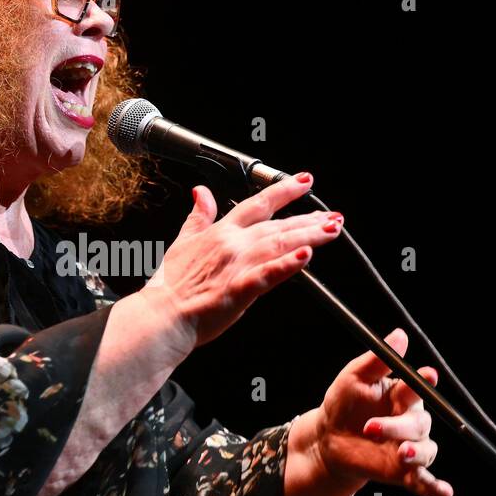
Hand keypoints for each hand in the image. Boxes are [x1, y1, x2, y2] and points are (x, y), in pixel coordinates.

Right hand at [143, 174, 342, 351]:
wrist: (161, 314)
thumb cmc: (170, 286)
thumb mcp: (182, 241)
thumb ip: (197, 216)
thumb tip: (200, 191)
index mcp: (221, 232)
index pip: (258, 204)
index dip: (284, 191)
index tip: (305, 181)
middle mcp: (233, 243)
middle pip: (278, 225)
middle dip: (309, 218)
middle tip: (334, 215)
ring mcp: (237, 265)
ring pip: (280, 244)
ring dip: (309, 235)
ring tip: (332, 229)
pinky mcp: (240, 289)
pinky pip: (268, 274)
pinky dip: (288, 264)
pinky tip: (307, 256)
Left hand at [293, 327, 450, 495]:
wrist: (328, 439)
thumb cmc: (343, 403)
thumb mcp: (353, 378)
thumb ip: (377, 361)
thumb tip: (400, 334)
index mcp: (403, 395)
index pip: (419, 387)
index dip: (424, 381)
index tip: (427, 375)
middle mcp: (412, 421)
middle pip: (419, 423)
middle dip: (398, 426)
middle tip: (370, 427)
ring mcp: (411, 447)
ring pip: (426, 451)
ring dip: (417, 453)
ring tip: (402, 454)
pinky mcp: (405, 472)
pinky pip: (425, 481)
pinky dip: (436, 488)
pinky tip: (445, 493)